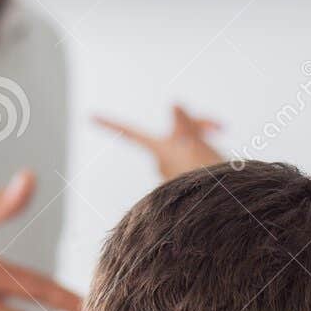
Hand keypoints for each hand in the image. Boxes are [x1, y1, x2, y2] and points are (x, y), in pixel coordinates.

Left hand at [94, 104, 224, 180]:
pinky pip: (196, 155)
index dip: (111, 123)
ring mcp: (176, 169)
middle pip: (177, 131)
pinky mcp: (188, 177)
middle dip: (197, 125)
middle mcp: (163, 160)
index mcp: (160, 150)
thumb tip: (173, 103)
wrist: (219, 206)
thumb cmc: (207, 176)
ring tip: (220, 142)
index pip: (131, 133)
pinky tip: (219, 157)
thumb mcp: (198, 145)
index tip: (90, 116)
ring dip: (204, 138)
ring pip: (189, 142)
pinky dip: (207, 150)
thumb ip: (184, 123)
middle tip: (218, 127)